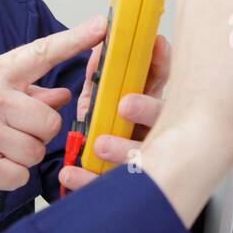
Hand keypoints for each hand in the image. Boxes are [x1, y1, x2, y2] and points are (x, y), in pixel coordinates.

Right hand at [0, 16, 106, 231]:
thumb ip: (22, 91)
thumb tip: (62, 93)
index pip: (40, 53)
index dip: (75, 40)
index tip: (102, 28)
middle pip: (49, 120)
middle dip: (35, 133)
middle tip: (7, 135)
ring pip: (37, 150)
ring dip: (21, 158)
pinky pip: (20, 176)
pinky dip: (7, 178)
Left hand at [58, 32, 170, 192]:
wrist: (87, 176)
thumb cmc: (103, 133)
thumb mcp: (99, 103)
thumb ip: (99, 80)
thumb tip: (98, 50)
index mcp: (151, 107)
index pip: (163, 82)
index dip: (162, 63)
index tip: (155, 45)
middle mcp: (156, 132)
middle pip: (163, 119)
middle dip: (147, 109)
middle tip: (125, 104)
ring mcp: (146, 162)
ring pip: (144, 156)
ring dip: (123, 148)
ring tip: (99, 144)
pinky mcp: (123, 187)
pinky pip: (108, 184)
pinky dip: (88, 179)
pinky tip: (69, 173)